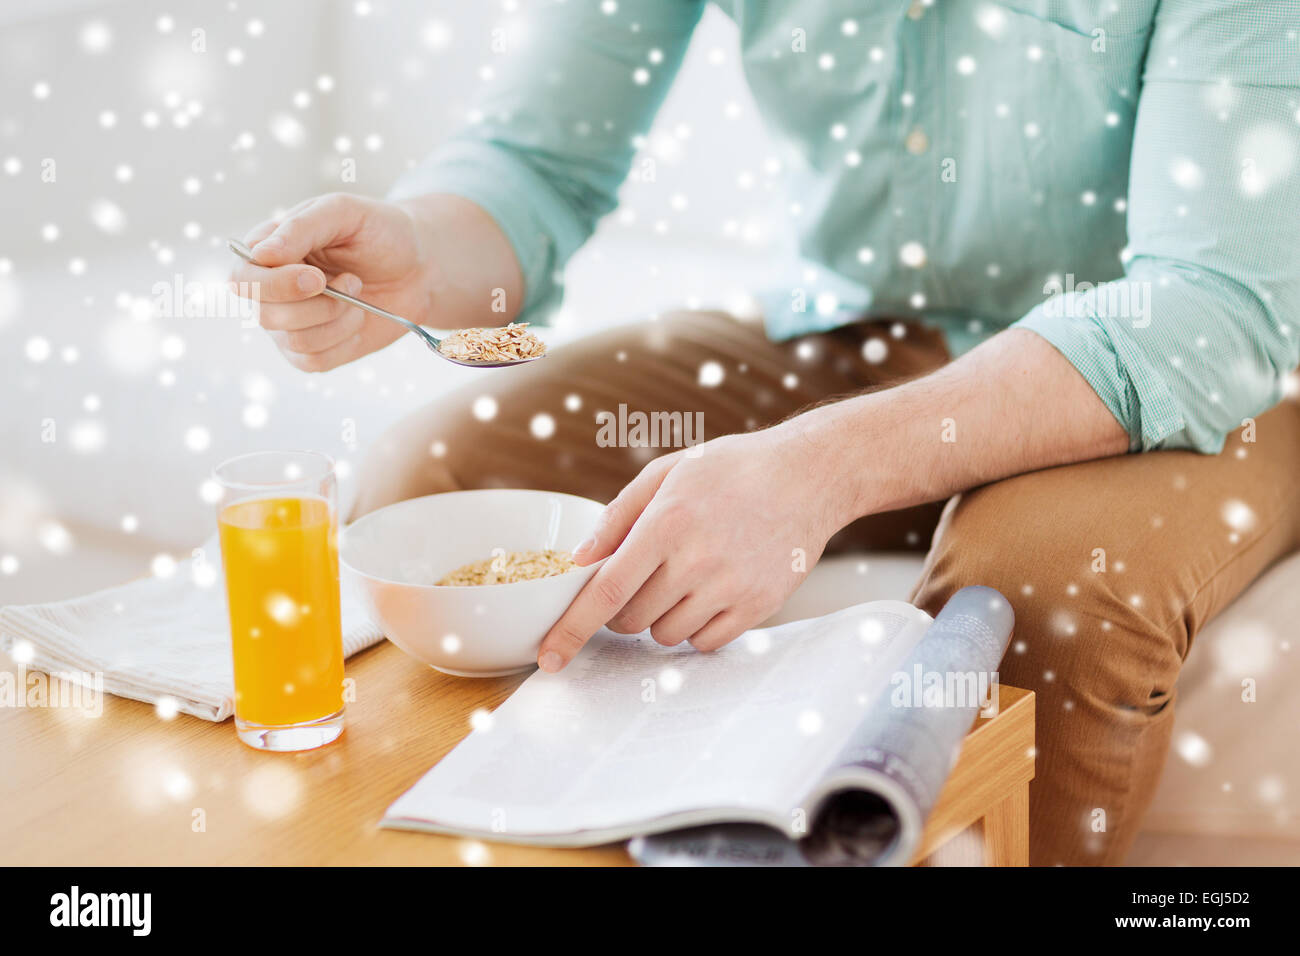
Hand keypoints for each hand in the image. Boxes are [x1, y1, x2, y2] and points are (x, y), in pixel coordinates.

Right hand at [229, 193, 432, 371]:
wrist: (420, 267)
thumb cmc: (380, 232)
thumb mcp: (344, 212)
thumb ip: (301, 227)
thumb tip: (261, 254)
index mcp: (268, 250)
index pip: (243, 278)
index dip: (275, 285)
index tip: (318, 278)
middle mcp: (271, 289)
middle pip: (265, 315)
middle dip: (318, 304)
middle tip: (353, 281)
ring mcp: (290, 322)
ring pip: (294, 340)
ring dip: (337, 320)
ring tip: (359, 295)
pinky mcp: (314, 349)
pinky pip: (313, 361)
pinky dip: (344, 341)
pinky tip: (358, 318)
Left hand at [537, 423, 843, 670]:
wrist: (808, 475)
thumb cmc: (730, 469)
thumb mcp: (667, 473)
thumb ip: (617, 517)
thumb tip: (578, 561)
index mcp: (667, 523)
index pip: (607, 591)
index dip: (572, 629)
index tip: (550, 657)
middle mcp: (697, 560)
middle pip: (631, 619)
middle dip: (623, 608)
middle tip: (643, 577)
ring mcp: (731, 587)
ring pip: (666, 636)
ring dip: (660, 618)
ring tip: (682, 578)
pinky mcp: (759, 606)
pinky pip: (706, 643)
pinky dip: (696, 628)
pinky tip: (708, 593)